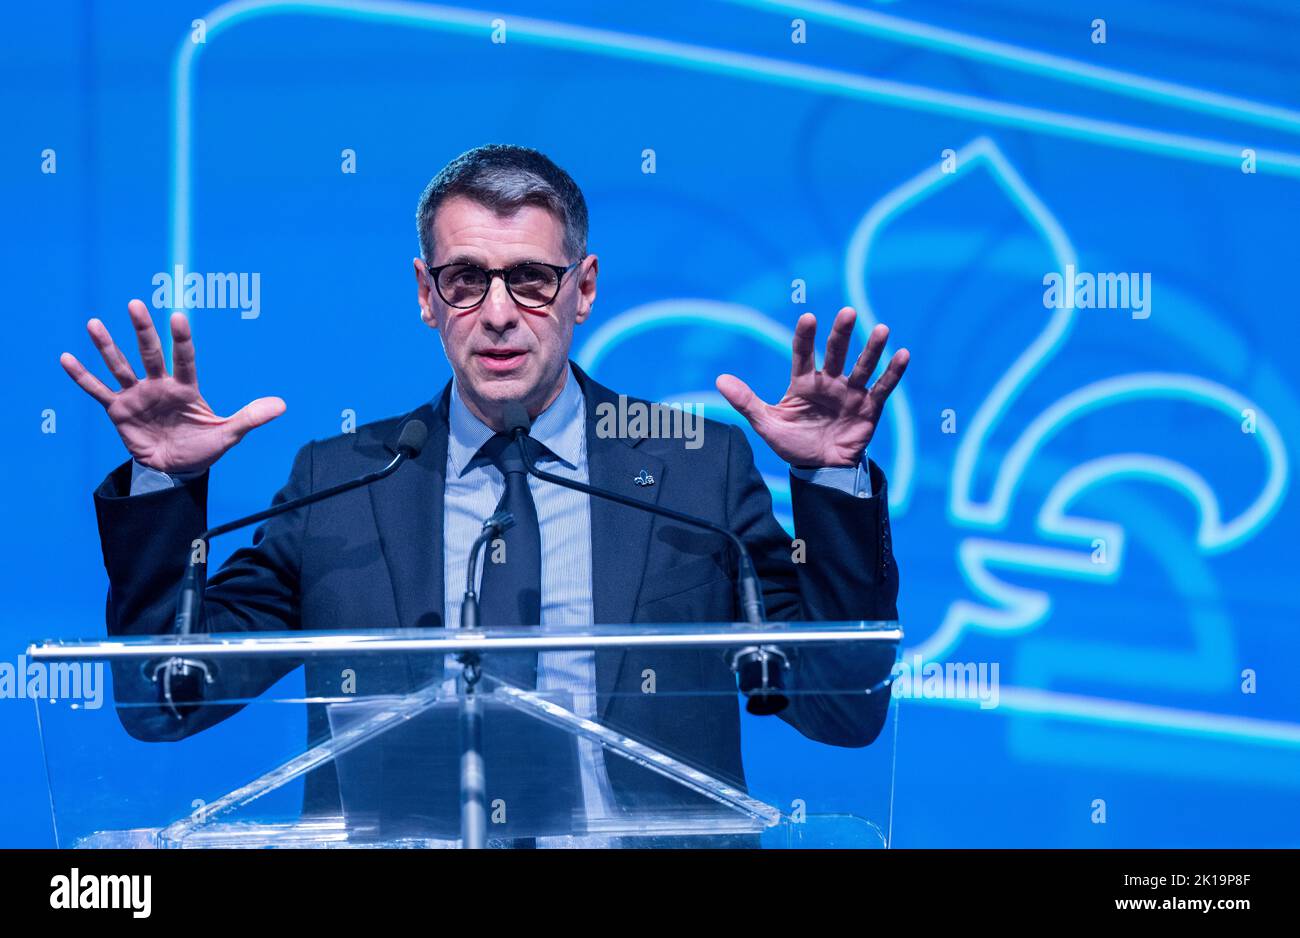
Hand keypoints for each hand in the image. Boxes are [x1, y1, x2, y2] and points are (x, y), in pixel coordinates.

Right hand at [59, 299, 284, 473]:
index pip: (185, 358)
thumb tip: (282, 405)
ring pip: (120, 365)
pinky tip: (66, 358)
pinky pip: (97, 390)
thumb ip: (250, 418)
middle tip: (135, 304)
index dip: (182, 339)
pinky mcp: (118, 410)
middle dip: (143, 330)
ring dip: (107, 347)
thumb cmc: (203, 448)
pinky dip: (82, 376)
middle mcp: (160, 385)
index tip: (179, 317)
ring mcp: (138, 395)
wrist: (176, 469)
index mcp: (186, 387)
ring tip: (93, 324)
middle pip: (150, 353)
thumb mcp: (229, 435)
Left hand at [716, 307, 908, 467]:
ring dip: (872, 348)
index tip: (807, 318)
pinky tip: (902, 354)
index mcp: (803, 383)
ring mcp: (851, 393)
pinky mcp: (869, 407)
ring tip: (882, 329)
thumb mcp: (767, 424)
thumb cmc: (793, 444)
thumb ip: (746, 401)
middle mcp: (829, 382)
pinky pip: (883, 387)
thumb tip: (719, 379)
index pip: (803, 354)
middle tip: (848, 312)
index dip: (805, 337)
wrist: (820, 470)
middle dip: (842, 333)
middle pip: (837, 352)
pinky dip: (893, 372)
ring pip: (862, 366)